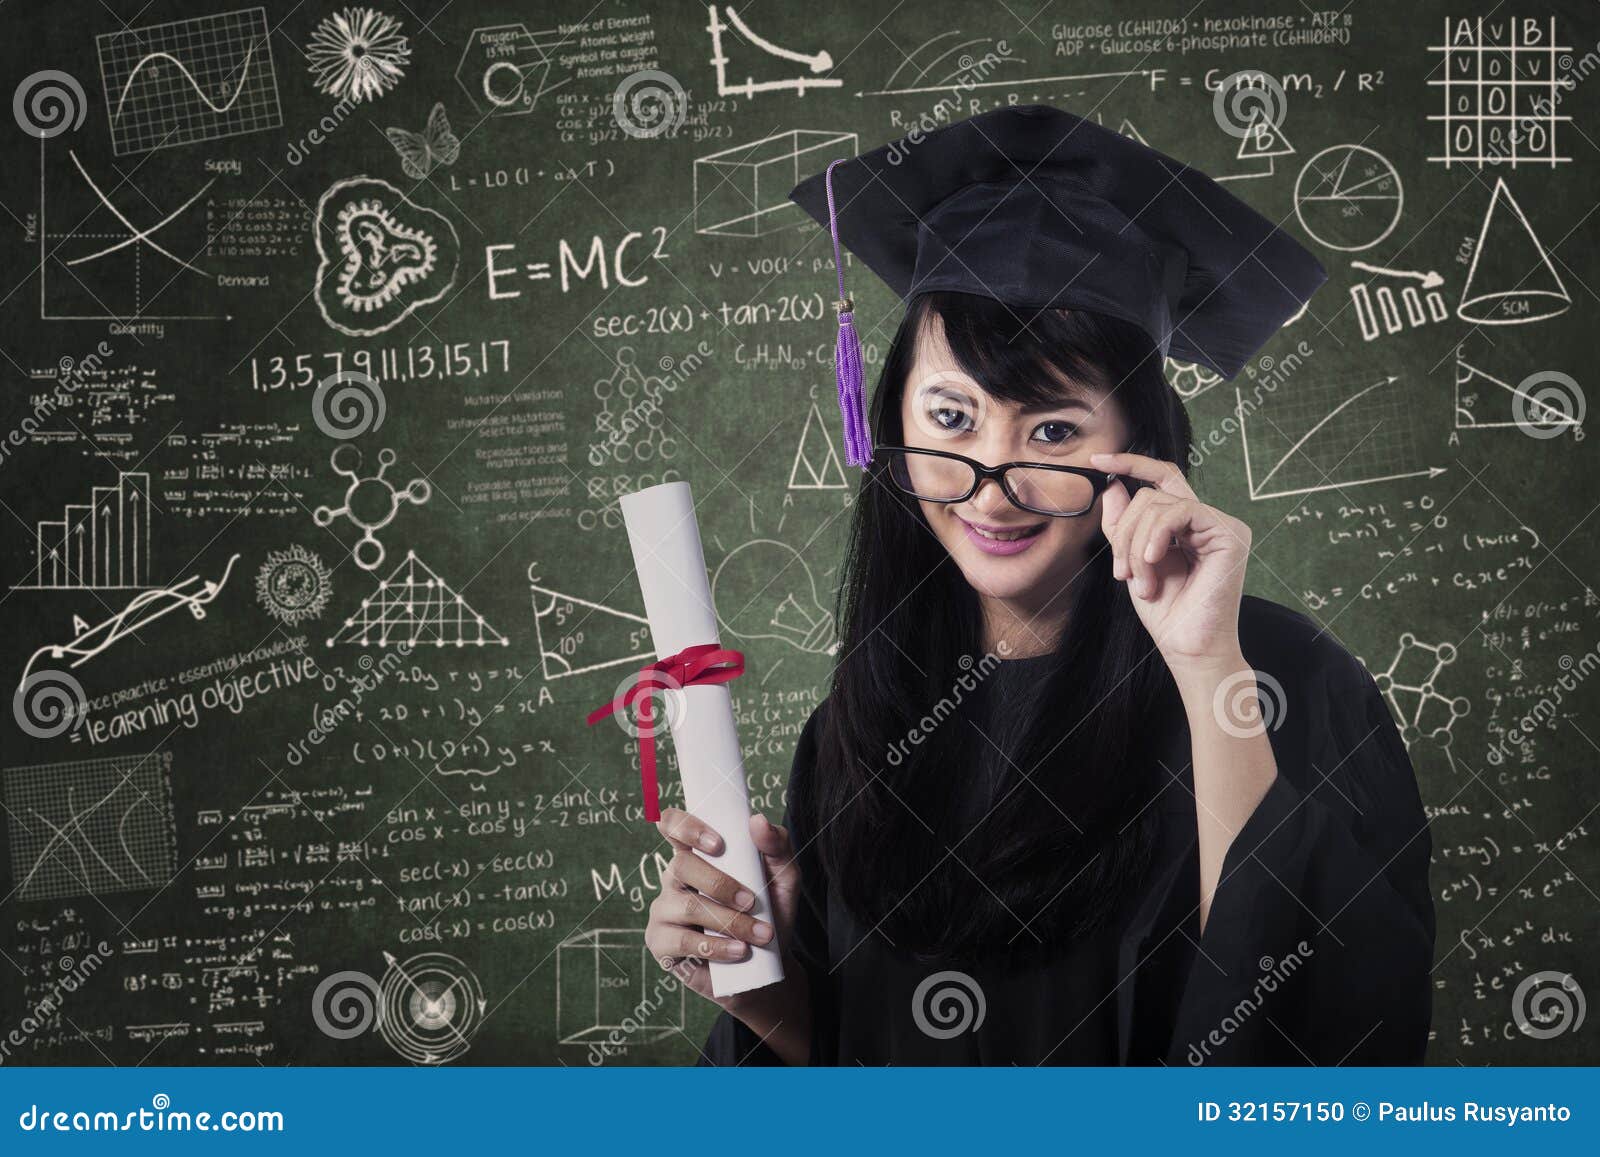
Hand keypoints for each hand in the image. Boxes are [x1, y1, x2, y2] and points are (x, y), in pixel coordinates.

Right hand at [644, 807, 803, 1013]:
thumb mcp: (784, 879)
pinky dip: (716, 946)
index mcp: (698, 855)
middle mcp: (675, 878)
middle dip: (721, 885)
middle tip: (752, 902)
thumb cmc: (769, 916)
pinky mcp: (661, 943)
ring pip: (687, 905)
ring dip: (729, 921)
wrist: (766, 968)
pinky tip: (738, 951)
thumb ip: (777, 846)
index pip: (674, 825)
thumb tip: (757, 821)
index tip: (717, 843)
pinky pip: (682, 941)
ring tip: (759, 935)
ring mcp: (664, 910)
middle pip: (681, 865)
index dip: (687, 826)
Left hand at [1089, 451, 1251, 671]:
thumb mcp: (1131, 562)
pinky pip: (1180, 512)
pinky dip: (1157, 536)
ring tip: (1140, 581)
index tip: (1097, 460)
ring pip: (1158, 504)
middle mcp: (1205, 520)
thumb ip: (1122, 525)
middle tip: (1120, 574)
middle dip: (1124, 532)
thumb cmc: (1165, 611)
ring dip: (1136, 545)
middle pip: (1150, 495)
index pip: (1160, 479)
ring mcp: (1220, 524)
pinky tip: (1153, 562)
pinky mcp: (1231, 533)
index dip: (1130, 465)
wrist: (1187, 646)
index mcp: (1184, 525)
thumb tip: (1114, 485)